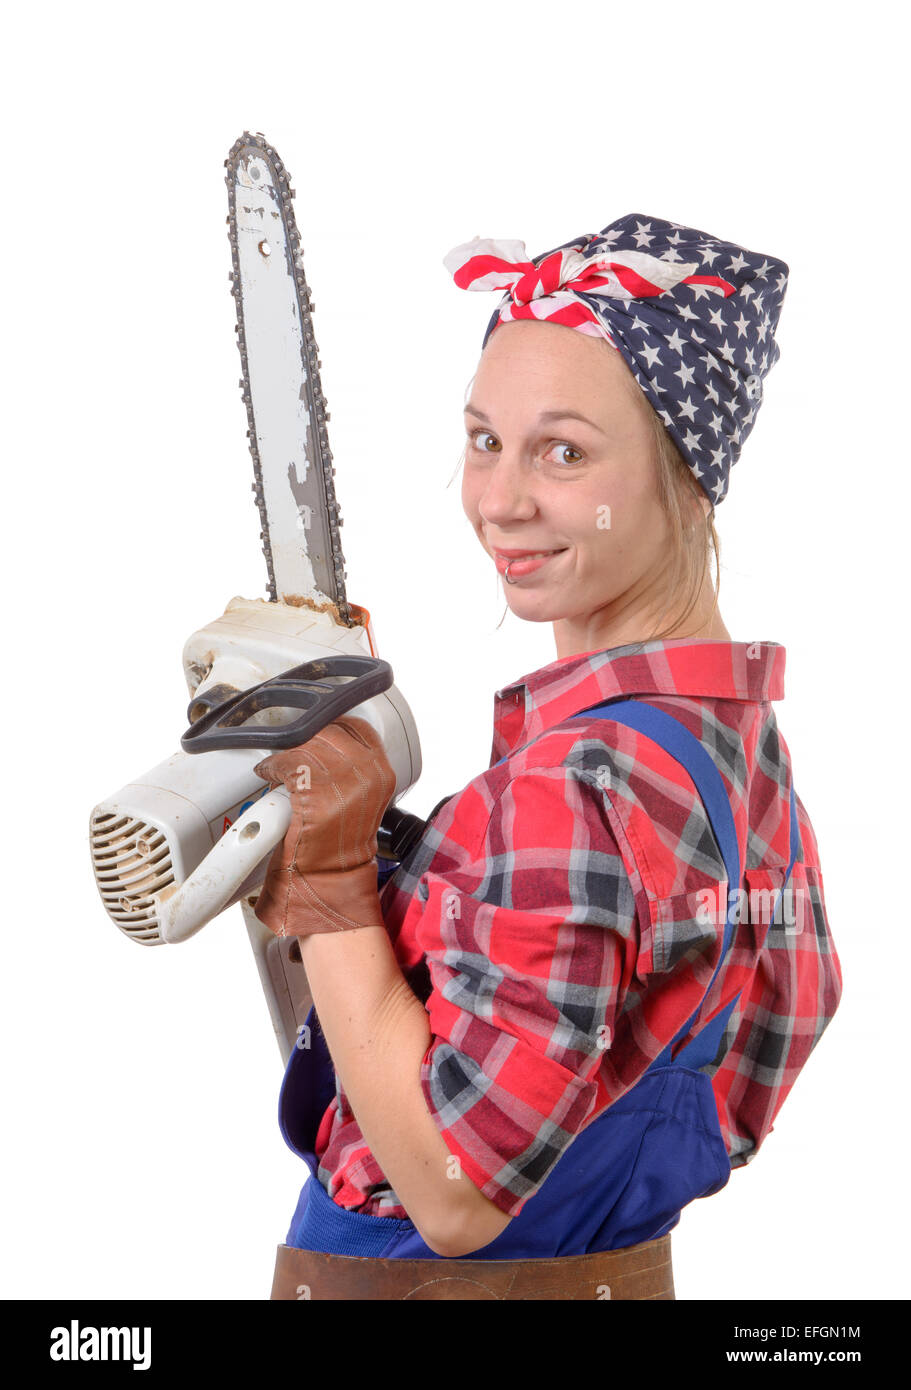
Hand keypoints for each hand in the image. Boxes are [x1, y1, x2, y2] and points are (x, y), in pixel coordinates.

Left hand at [251, 715, 395, 937]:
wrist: (330, 880)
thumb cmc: (340, 843)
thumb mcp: (360, 798)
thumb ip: (350, 767)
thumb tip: (320, 739)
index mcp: (381, 771)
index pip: (355, 727)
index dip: (328, 727)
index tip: (313, 733)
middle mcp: (367, 774)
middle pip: (328, 731)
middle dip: (303, 739)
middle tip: (290, 752)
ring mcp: (342, 783)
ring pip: (305, 745)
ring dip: (285, 753)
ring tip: (277, 765)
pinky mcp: (314, 794)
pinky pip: (287, 764)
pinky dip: (272, 767)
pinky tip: (268, 773)